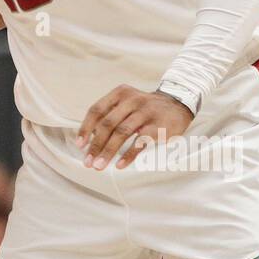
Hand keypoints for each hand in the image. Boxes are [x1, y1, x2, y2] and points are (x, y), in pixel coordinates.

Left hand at [76, 86, 193, 169]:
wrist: (177, 105)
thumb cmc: (145, 108)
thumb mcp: (127, 103)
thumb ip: (110, 115)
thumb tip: (91, 138)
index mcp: (120, 93)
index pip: (97, 110)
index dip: (86, 128)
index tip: (80, 145)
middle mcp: (131, 100)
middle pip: (107, 124)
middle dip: (95, 144)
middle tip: (88, 161)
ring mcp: (145, 112)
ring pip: (121, 133)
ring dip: (108, 151)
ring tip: (99, 165)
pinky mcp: (158, 126)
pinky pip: (140, 142)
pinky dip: (128, 155)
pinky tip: (120, 165)